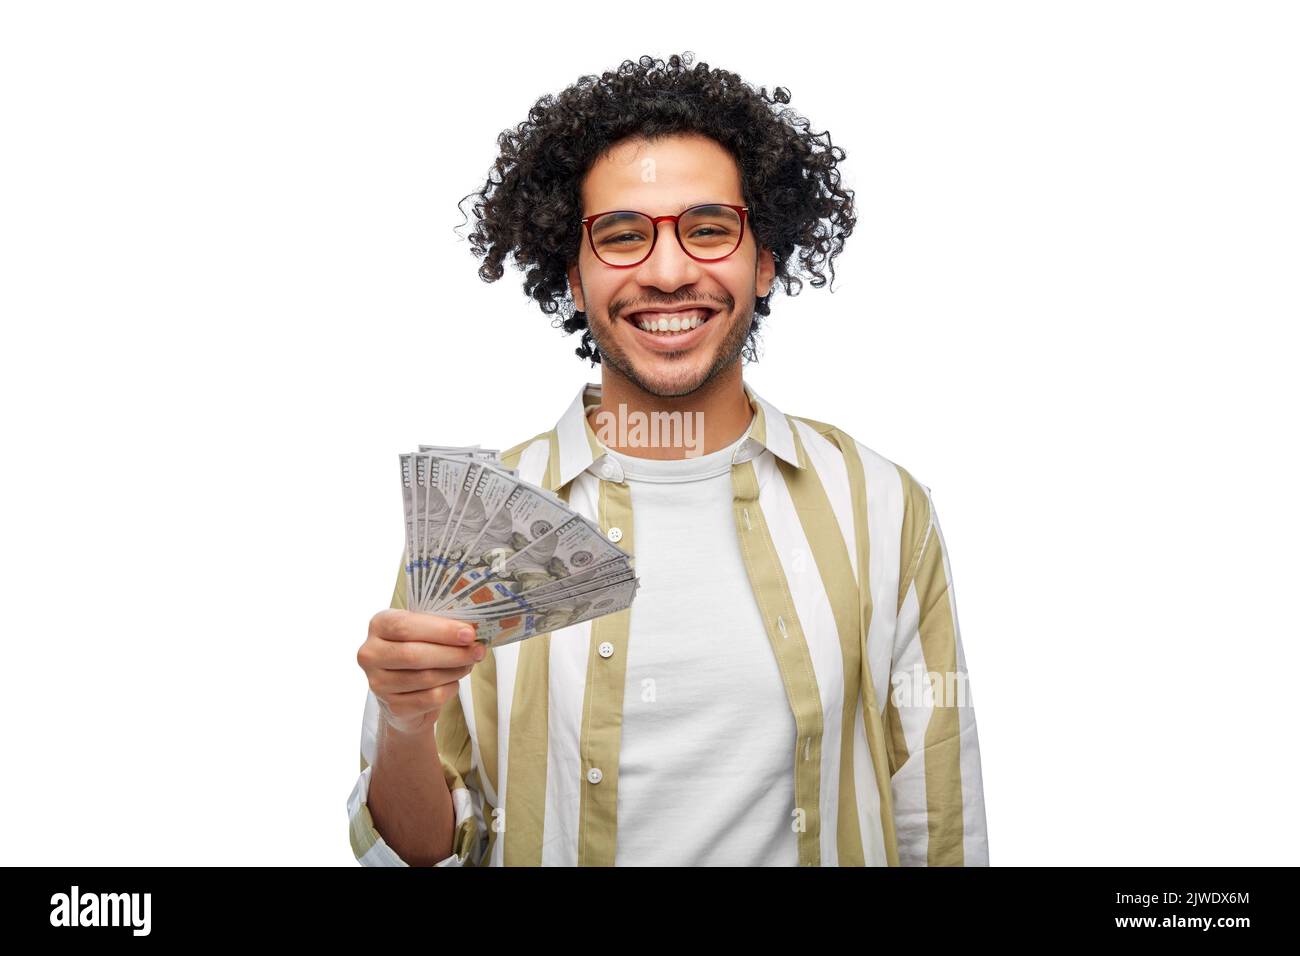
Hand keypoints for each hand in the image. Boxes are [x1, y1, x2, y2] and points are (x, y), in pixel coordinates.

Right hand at [357, 609, 484, 735]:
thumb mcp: (423, 631)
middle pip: (414, 654)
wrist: (404, 691)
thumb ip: (440, 627)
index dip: (440, 630)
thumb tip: (471, 632)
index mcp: (378, 625)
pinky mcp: (393, 706)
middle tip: (477, 651)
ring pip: (426, 678)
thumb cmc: (417, 650)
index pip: (405, 626)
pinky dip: (450, 688)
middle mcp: (370, 654)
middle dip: (452, 653)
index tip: (469, 634)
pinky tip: (453, 681)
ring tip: (468, 663)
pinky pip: (431, 698)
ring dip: (455, 670)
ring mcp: (378, 683)